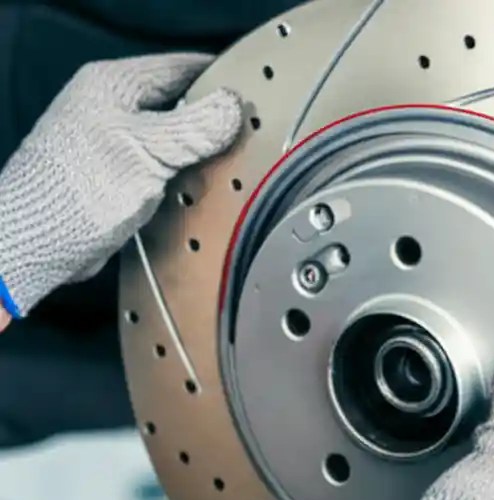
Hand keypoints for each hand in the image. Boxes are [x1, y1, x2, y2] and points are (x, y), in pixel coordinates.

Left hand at [0, 53, 241, 317]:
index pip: (181, 67)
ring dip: (201, 152)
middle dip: (215, 120)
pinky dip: (184, 175)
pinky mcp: (117, 174)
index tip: (258, 95)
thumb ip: (197, 126)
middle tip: (255, 134)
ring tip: (237, 163)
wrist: (39, 242)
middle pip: (180, 103)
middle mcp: (111, 106)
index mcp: (113, 84)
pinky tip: (205, 188)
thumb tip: (235, 105)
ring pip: (174, 138)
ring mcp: (113, 141)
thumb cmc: (84, 187)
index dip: (221, 78)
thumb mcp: (149, 150)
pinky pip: (163, 166)